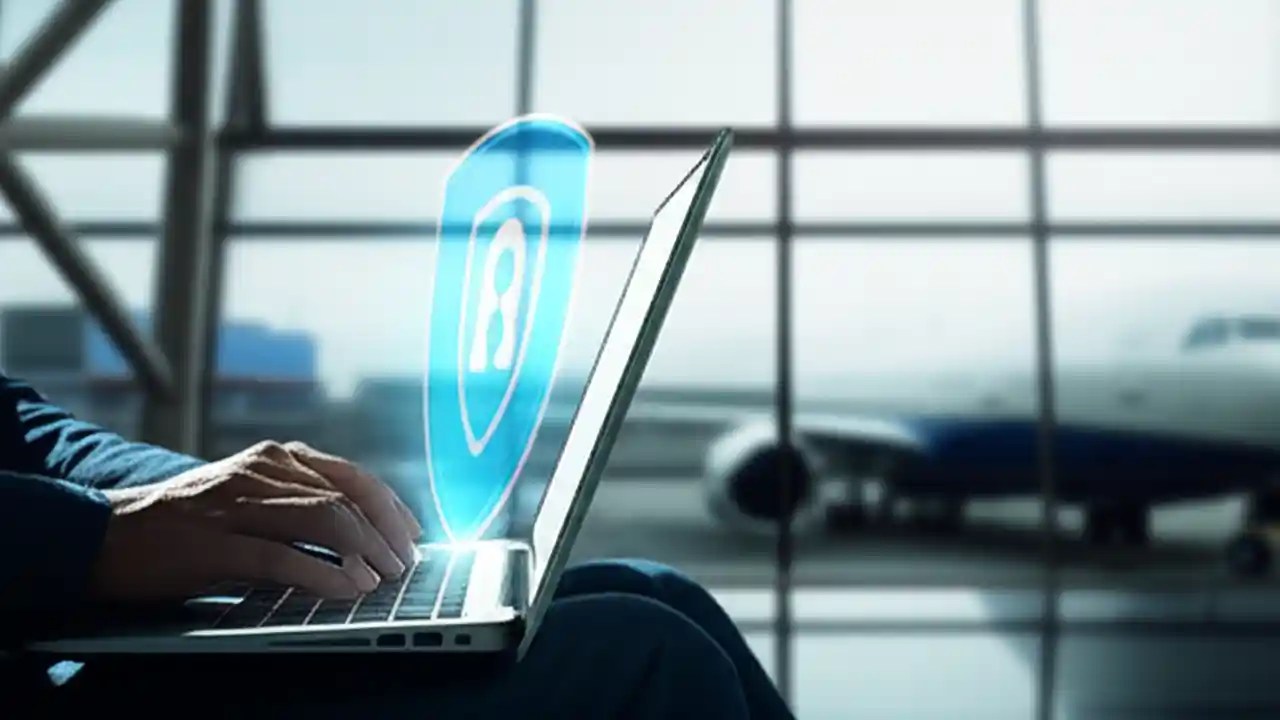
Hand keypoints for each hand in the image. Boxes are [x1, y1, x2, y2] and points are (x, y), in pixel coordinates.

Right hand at [89, 440, 423, 601]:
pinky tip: (346, 589)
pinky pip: (281, 557)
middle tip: (403, 564)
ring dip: (363, 551)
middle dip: (384, 532)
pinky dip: (322, 575)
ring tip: (382, 578)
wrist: (106, 535)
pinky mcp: (214, 543)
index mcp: (275, 458)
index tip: (412, 533)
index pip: (351, 474)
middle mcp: (261, 471)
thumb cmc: (187, 523)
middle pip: (346, 495)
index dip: (390, 505)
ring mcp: (237, 504)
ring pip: (322, 519)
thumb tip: (363, 533)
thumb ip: (298, 504)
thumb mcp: (249, 498)